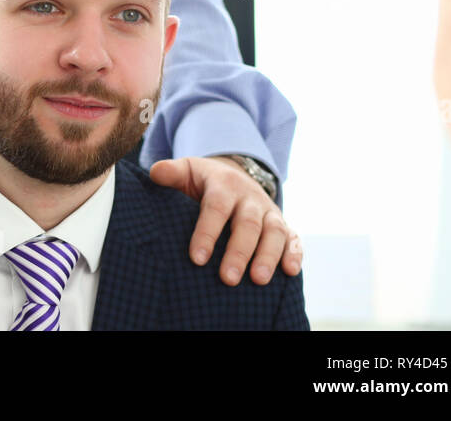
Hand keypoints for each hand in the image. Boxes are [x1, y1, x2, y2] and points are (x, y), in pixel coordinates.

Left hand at [149, 156, 302, 285]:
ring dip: (268, 256)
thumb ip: (171, 172)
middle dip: (239, 252)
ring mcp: (269, 212)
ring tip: (258, 280)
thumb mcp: (188, 170)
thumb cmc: (203, 181)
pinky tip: (291, 272)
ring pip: (274, 232)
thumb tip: (156, 172)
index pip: (216, 208)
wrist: (234, 174)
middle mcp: (250, 199)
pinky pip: (294, 237)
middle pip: (247, 224)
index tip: (197, 259)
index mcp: (224, 186)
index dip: (207, 233)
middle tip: (228, 278)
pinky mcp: (283, 225)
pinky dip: (295, 253)